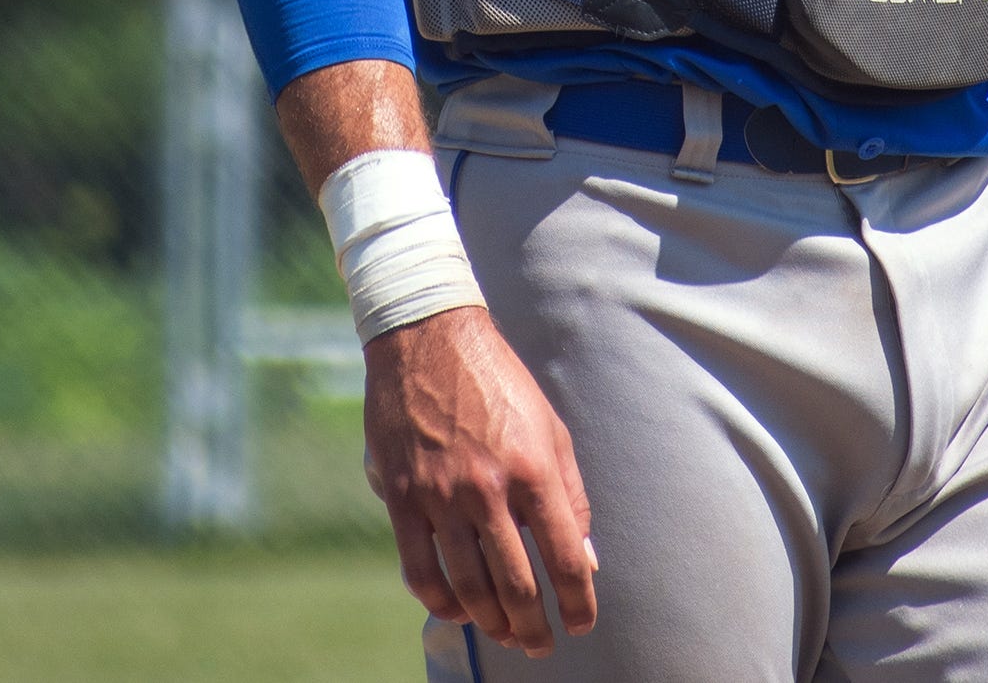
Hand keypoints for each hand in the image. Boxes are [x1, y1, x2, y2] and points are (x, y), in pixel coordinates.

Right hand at [364, 304, 596, 655]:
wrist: (431, 342)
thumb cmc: (501, 385)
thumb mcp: (552, 429)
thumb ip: (571, 494)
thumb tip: (585, 556)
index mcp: (535, 469)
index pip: (565, 554)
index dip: (578, 599)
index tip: (581, 623)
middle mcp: (489, 489)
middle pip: (517, 583)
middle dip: (534, 625)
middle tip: (541, 644)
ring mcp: (441, 497)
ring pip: (469, 586)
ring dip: (491, 622)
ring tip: (505, 635)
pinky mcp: (402, 499)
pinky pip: (421, 570)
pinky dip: (441, 601)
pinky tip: (458, 610)